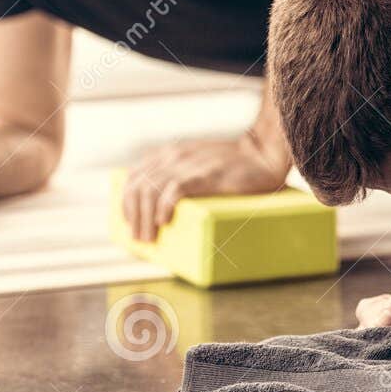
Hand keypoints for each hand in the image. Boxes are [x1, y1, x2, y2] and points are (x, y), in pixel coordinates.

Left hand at [121, 133, 289, 241]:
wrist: (263, 153)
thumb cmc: (234, 166)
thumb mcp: (198, 163)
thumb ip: (180, 175)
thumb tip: (161, 208)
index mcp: (169, 154)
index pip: (134, 177)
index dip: (127, 202)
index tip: (131, 223)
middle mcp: (173, 156)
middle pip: (137, 187)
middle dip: (133, 216)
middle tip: (140, 238)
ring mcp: (188, 164)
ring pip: (150, 191)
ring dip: (145, 219)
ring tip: (150, 238)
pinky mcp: (204, 175)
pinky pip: (173, 191)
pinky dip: (163, 208)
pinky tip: (164, 222)